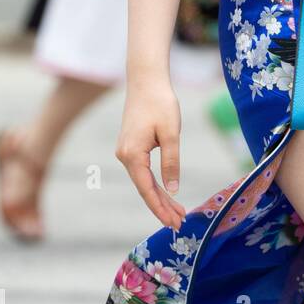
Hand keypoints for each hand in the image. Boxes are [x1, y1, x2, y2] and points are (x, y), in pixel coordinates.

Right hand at [115, 80, 186, 228]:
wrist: (146, 80)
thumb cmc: (160, 103)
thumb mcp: (171, 133)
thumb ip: (171, 162)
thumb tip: (173, 190)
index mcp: (132, 155)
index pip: (147, 190)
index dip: (160, 208)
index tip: (174, 223)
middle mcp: (124, 156)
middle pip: (144, 189)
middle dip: (162, 207)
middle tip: (179, 223)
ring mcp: (125, 151)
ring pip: (143, 181)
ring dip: (159, 196)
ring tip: (177, 211)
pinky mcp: (130, 146)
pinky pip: (142, 171)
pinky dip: (155, 183)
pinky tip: (166, 191)